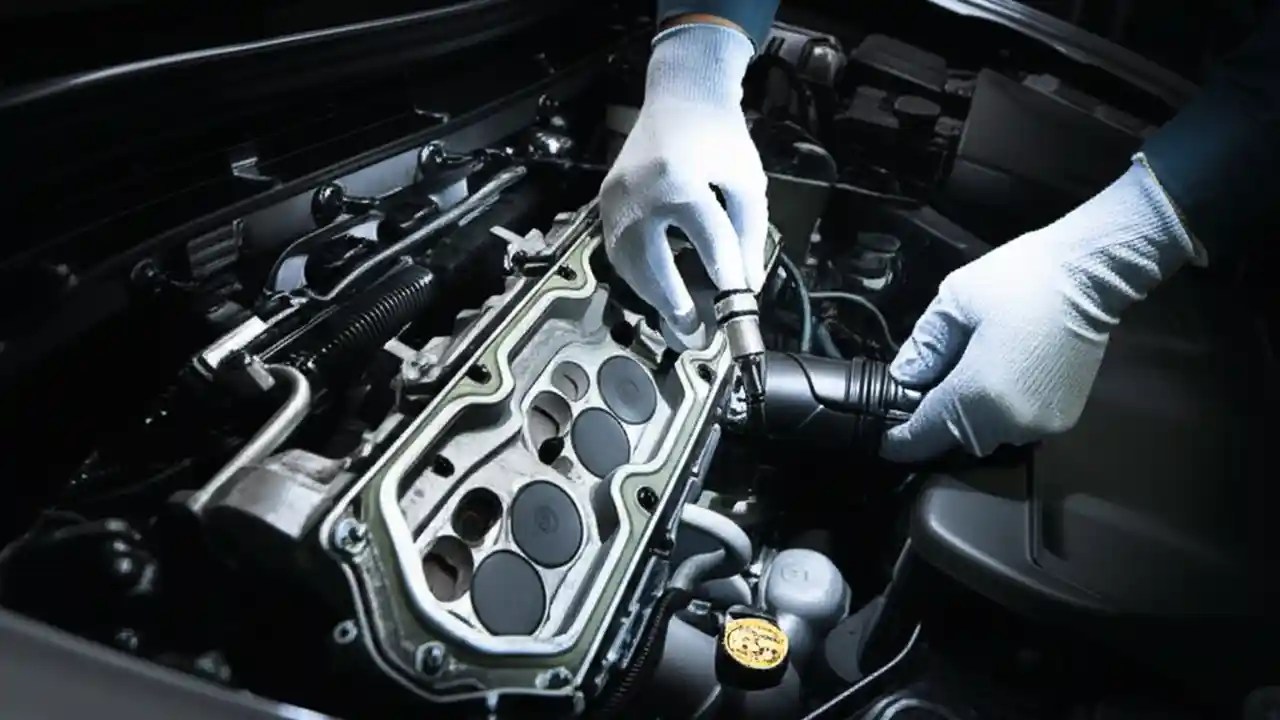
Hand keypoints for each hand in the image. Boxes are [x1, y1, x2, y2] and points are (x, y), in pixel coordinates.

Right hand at [601, 23, 767, 336]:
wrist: (679, 96)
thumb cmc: (719, 136)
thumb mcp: (746, 180)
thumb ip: (749, 233)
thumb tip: (746, 285)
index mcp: (681, 180)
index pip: (706, 239)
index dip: (724, 277)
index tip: (738, 306)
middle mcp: (640, 193)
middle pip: (653, 264)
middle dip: (675, 304)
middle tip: (696, 334)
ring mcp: (615, 199)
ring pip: (629, 265)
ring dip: (653, 296)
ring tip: (679, 319)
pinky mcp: (604, 202)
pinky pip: (618, 251)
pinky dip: (638, 276)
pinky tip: (659, 291)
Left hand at [881, 159, 1200, 462]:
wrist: (1091, 275)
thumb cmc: (1020, 280)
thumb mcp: (955, 302)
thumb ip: (926, 345)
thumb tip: (904, 377)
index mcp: (977, 394)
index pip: (926, 435)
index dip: (902, 441)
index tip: (886, 443)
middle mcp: (1010, 421)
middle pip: (957, 439)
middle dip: (936, 424)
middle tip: (921, 396)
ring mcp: (1041, 424)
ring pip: (987, 435)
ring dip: (968, 419)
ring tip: (959, 383)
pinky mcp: (1064, 419)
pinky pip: (1016, 427)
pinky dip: (998, 413)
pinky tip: (994, 382)